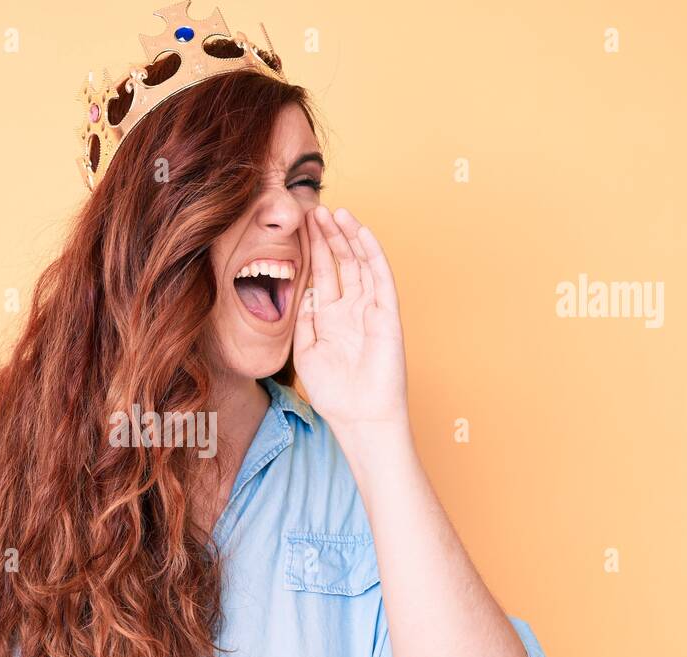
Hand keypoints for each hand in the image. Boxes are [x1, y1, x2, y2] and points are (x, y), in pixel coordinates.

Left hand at [294, 205, 409, 433]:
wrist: (360, 417)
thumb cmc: (335, 393)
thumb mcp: (306, 352)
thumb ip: (304, 320)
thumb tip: (304, 291)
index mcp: (330, 318)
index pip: (321, 275)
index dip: (311, 250)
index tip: (299, 226)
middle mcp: (351, 309)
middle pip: (340, 263)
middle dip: (327, 236)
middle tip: (314, 210)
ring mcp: (370, 309)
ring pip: (360, 263)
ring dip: (348, 237)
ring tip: (334, 212)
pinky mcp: (387, 314)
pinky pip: (380, 277)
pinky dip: (371, 253)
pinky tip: (359, 233)